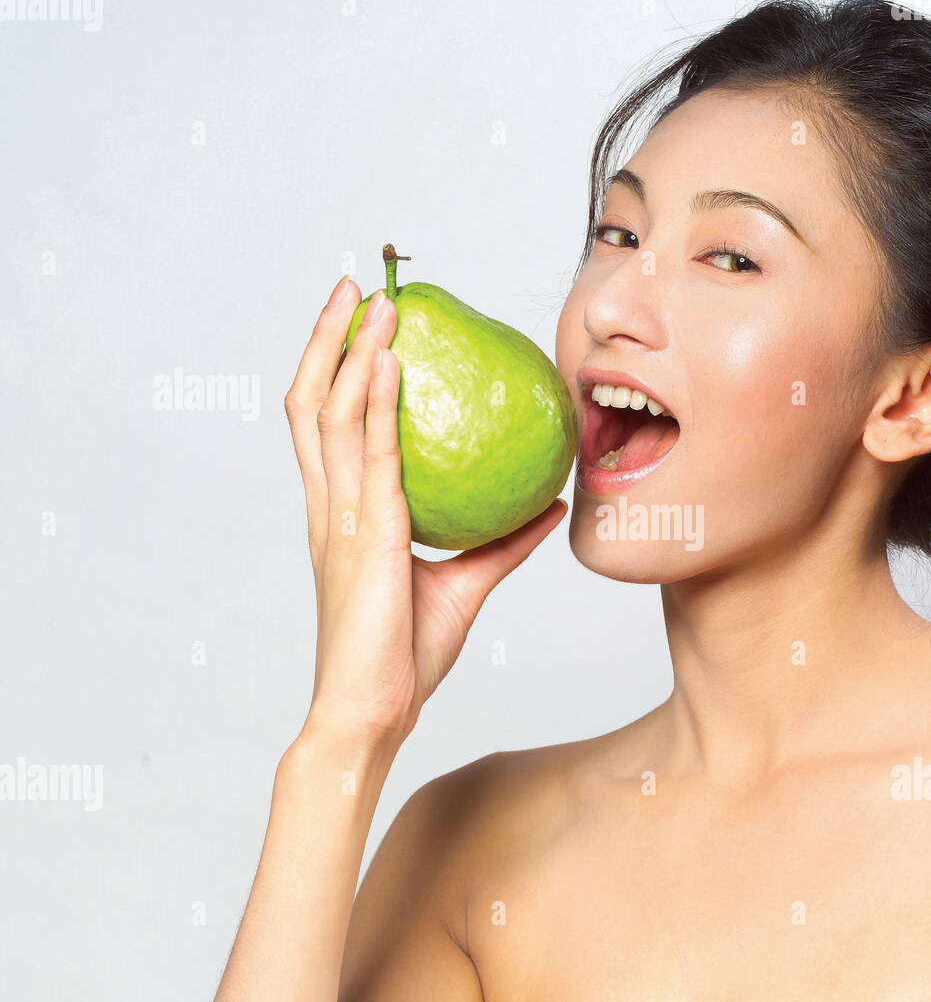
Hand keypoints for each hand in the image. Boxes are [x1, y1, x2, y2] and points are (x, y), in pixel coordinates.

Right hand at [283, 275, 566, 751]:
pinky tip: (388, 362)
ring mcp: (339, 517)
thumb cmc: (403, 657)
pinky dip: (374, 401)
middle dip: (328, 340)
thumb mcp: (464, 585)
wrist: (372, 713)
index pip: (328, 427)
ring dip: (349, 351)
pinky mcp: (363, 534)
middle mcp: (330, 507)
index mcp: (342, 517)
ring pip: (329, 413)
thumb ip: (500, 543)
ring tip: (372, 302)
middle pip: (313, 403)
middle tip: (354, 288)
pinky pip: (370, 453)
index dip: (336, 372)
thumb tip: (546, 507)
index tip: (361, 327)